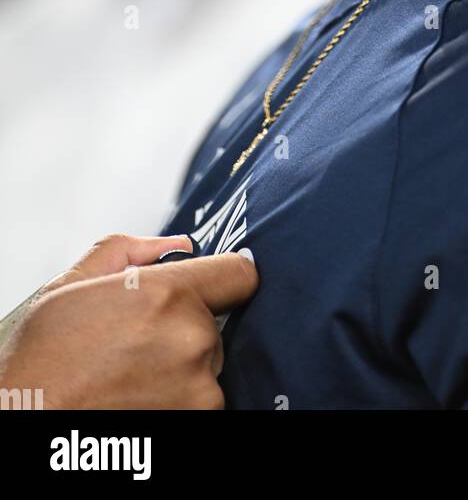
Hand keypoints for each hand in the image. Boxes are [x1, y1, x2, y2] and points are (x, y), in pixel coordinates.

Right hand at [0, 233, 258, 408]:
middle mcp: (192, 339)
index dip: (225, 279)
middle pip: (216, 324)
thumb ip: (130, 250)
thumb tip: (179, 245)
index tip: (214, 287)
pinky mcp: (197, 423)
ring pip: (207, 367)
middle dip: (186, 330)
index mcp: (168, 294)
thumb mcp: (71, 285)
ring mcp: (198, 389)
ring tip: (132, 377)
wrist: (24, 425)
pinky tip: (139, 399)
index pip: (241, 274)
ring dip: (183, 370)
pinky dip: (180, 401)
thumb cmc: (41, 361)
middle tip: (139, 344)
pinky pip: (203, 402)